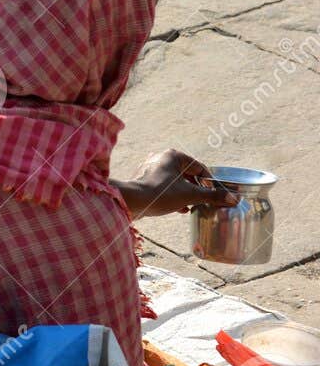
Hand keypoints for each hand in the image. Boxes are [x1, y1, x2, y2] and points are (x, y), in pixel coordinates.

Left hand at [115, 150, 236, 218]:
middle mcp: (162, 158)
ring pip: (176, 181)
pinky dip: (175, 195)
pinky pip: (165, 186)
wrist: (131, 201)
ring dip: (187, 193)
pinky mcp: (145, 180)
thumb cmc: (160, 194)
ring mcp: (152, 168)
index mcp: (173, 156)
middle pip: (188, 174)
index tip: (217, 194)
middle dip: (198, 188)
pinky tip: (182, 208)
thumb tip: (234, 198)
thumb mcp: (190, 195)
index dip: (210, 182)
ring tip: (195, 206)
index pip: (200, 167)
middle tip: (206, 201)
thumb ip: (212, 195)